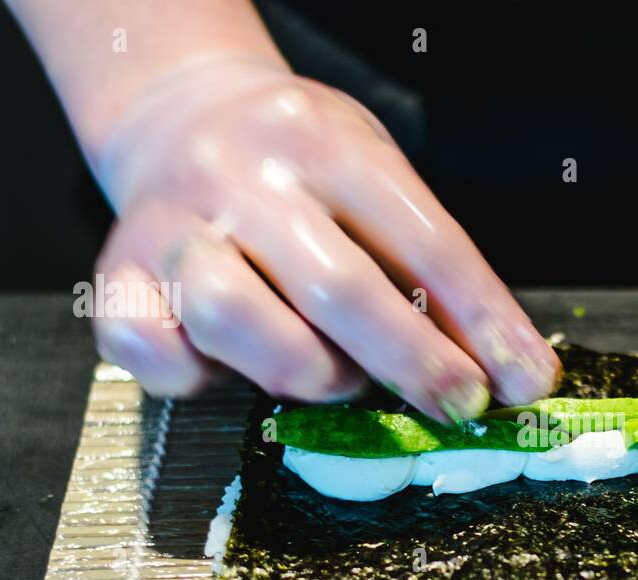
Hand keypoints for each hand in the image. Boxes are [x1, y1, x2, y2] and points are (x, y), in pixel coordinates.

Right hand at [90, 56, 558, 418]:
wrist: (181, 116)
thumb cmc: (305, 171)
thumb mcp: (377, 180)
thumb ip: (431, 269)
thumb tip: (510, 374)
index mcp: (328, 145)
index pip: (425, 243)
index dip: (482, 322)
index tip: (522, 382)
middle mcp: (243, 179)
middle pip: (337, 289)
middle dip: (412, 362)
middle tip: (459, 404)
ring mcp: (172, 226)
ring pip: (236, 319)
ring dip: (308, 373)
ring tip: (340, 379)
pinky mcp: (114, 274)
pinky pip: (147, 349)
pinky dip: (195, 378)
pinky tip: (229, 372)